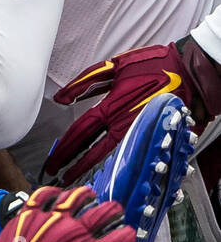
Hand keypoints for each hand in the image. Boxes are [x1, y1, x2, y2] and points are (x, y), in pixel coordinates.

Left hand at [0, 185, 134, 241]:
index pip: (120, 237)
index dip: (126, 234)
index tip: (126, 233)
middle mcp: (74, 233)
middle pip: (102, 213)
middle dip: (113, 210)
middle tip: (115, 209)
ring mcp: (51, 220)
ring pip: (74, 197)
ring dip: (85, 194)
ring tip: (90, 194)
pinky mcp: (30, 215)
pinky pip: (42, 195)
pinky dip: (53, 191)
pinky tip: (59, 192)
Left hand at [44, 37, 220, 183]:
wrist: (189, 73)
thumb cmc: (152, 65)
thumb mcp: (113, 67)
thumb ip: (84, 82)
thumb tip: (60, 97)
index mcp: (112, 107)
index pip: (81, 132)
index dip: (65, 148)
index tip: (52, 161)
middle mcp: (123, 124)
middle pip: (91, 148)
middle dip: (71, 162)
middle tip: (55, 173)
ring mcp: (137, 131)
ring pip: (108, 153)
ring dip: (88, 165)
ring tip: (72, 175)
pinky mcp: (150, 133)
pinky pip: (125, 148)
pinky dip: (110, 158)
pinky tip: (99, 164)